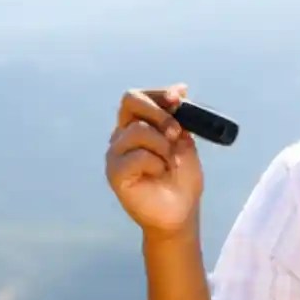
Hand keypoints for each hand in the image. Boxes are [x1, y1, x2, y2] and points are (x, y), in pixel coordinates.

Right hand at [105, 84, 203, 236]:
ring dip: (163, 146)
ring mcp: (116, 153)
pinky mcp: (115, 173)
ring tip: (170, 163)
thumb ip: (178, 117)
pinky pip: (137, 156)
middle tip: (175, 132)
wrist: (181, 211)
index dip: (159, 94)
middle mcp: (122, 135)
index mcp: (137, 125)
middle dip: (158, 112)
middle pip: (130, 101)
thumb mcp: (183, 140)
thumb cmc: (181, 177)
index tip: (179, 96)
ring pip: (138, 130)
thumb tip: (179, 88)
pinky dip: (156, 164)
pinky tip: (159, 175)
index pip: (138, 97)